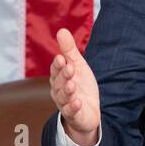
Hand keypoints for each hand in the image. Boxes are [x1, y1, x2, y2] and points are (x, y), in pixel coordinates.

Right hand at [48, 28, 100, 145]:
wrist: (88, 111)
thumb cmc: (81, 86)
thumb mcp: (78, 66)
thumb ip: (69, 50)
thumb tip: (61, 30)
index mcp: (59, 78)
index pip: (56, 70)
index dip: (58, 65)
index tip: (61, 58)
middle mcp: (59, 91)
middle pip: (59, 82)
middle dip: (64, 75)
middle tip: (70, 68)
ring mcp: (65, 104)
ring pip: (63, 97)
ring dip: (67, 91)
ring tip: (72, 85)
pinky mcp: (74, 115)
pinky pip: (71, 112)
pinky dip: (73, 107)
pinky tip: (78, 102)